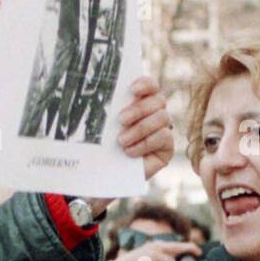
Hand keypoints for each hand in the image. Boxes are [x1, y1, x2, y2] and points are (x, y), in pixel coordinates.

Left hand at [82, 77, 175, 213]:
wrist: (105, 176)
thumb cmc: (101, 147)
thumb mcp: (100, 127)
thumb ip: (104, 110)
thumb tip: (93, 92)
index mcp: (140, 102)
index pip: (150, 86)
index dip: (145, 84)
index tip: (132, 89)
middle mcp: (155, 113)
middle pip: (158, 100)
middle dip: (138, 109)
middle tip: (120, 120)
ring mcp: (163, 129)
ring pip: (162, 117)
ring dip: (140, 128)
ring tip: (121, 141)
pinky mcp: (167, 147)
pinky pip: (164, 136)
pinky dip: (146, 143)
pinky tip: (129, 152)